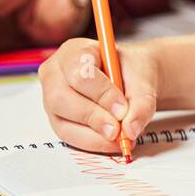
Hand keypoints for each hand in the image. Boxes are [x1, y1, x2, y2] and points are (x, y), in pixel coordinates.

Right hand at [38, 38, 160, 154]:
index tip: (123, 109)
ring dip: (94, 135)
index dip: (101, 94)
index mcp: (73, 51)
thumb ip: (141, 103)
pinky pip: (69, 137)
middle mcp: (54, 74)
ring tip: (120, 138)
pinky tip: (112, 143)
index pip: (80, 73)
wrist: (131, 80)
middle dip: (92, 117)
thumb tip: (130, 129)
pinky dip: (93, 144)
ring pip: (62, 122)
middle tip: (118, 130)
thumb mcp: (143, 79)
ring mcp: (51, 99)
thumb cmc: (131, 72)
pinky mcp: (58, 120)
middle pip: (61, 98)